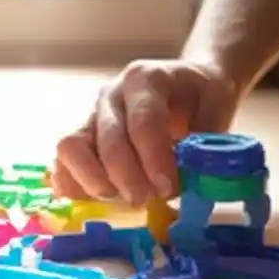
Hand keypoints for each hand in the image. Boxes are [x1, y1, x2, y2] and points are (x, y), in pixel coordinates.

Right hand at [53, 60, 238, 205]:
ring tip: (119, 199)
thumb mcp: (215, 113)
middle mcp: (111, 94)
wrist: (186, 85)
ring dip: (93, 181)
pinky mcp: (79, 138)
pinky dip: (72, 185)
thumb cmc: (200, 100)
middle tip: (146, 200)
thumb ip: (202, 145)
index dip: (153, 157)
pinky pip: (62, 162)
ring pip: (71, 147)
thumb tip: (188, 180)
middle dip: (126, 176)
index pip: (143, 120)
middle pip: (108, 137)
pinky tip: (94, 200)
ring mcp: (90, 115)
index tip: (167, 187)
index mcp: (145, 78)